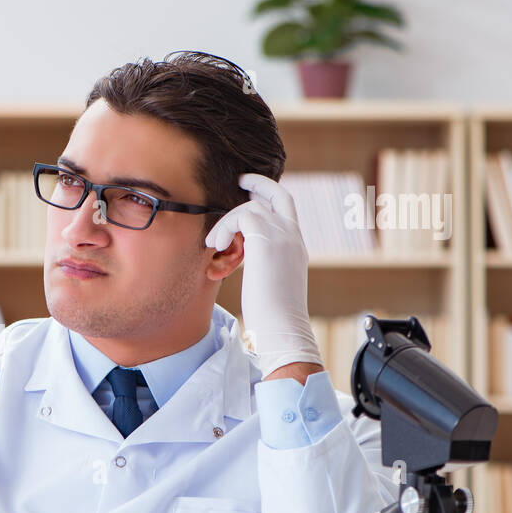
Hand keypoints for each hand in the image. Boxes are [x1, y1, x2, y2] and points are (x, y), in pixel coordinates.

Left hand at [204, 173, 322, 377]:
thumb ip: (262, 264)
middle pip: (280, 194)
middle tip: (239, 180)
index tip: (249, 193)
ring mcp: (284, 239)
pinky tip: (216, 245)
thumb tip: (244, 260)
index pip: (286, 210)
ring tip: (215, 242)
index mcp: (296, 247)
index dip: (268, 197)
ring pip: (253, 206)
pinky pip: (242, 216)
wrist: (284, 332)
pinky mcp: (268, 244)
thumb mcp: (269, 284)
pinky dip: (225, 226)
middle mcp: (293, 238)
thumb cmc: (273, 318)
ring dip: (228, 220)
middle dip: (258, 183)